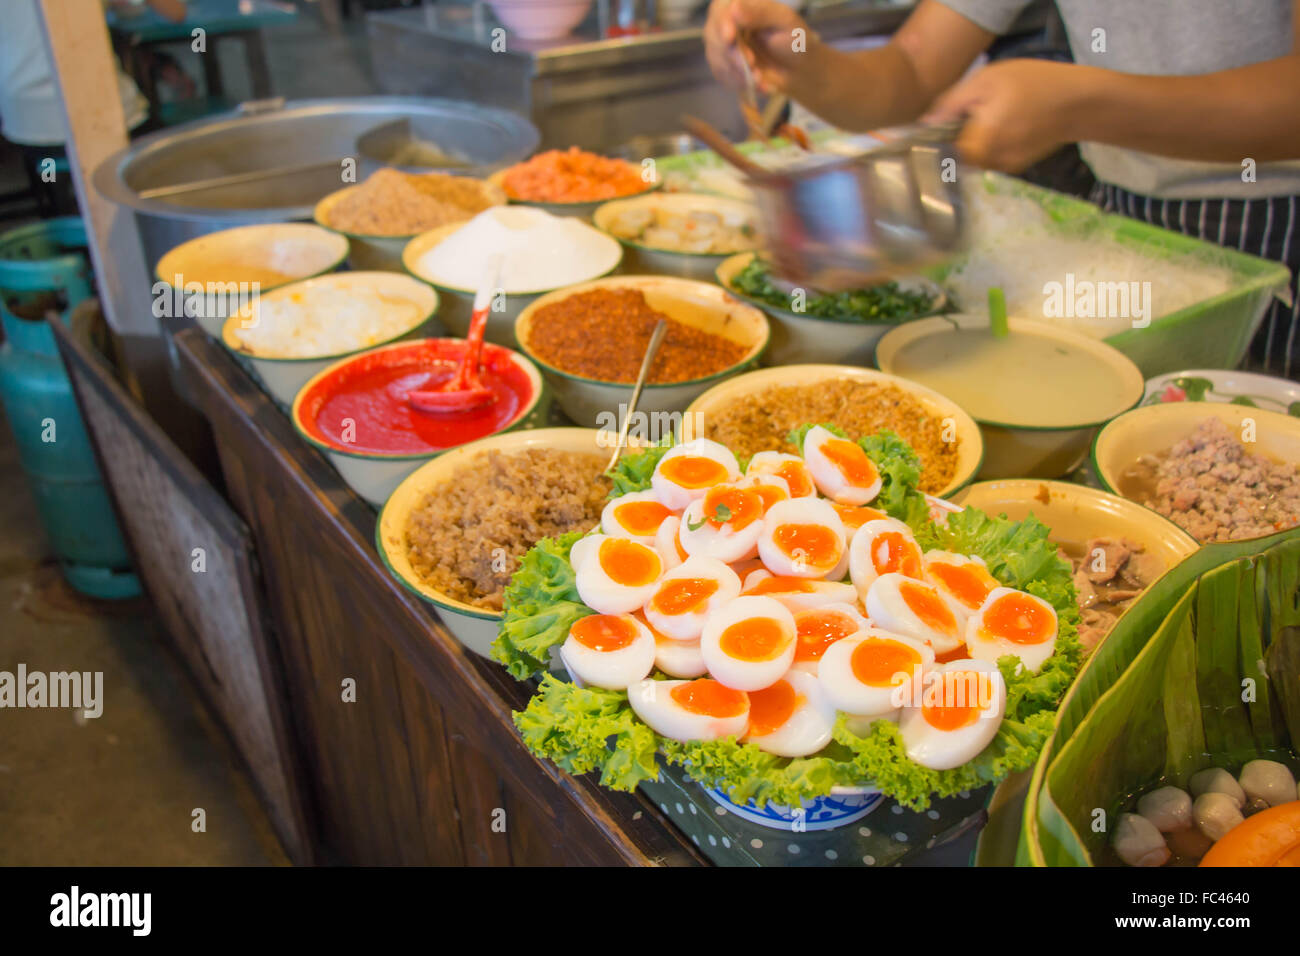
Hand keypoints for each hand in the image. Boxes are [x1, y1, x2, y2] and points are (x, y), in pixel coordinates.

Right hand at [704, 0, 817, 96]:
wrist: (795, 68)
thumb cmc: (793, 38)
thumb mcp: (783, 21)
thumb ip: (760, 13)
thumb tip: (734, 7)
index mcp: (738, 4)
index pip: (721, 11)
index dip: (723, 25)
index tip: (730, 38)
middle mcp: (724, 22)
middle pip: (714, 37)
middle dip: (733, 55)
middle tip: (753, 65)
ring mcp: (720, 45)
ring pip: (717, 58)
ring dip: (738, 72)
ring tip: (760, 78)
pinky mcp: (722, 65)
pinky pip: (722, 75)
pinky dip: (740, 82)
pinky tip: (758, 84)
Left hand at [925, 59, 1085, 170]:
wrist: (1079, 102)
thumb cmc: (1033, 84)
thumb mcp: (987, 81)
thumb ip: (952, 104)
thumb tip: (924, 124)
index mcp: (978, 144)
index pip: (941, 153)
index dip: (937, 140)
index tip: (943, 126)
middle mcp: (989, 163)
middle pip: (957, 157)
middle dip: (957, 140)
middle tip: (972, 115)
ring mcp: (1004, 168)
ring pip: (975, 159)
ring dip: (975, 143)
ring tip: (994, 117)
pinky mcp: (1017, 167)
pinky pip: (993, 159)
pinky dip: (993, 145)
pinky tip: (1008, 127)